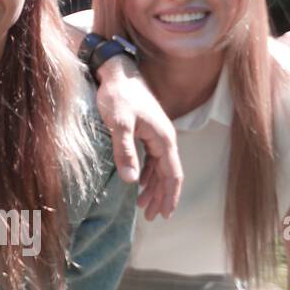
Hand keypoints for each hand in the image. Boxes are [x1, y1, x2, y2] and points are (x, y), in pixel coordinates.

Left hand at [94, 58, 182, 219]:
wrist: (116, 72)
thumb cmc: (118, 96)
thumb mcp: (119, 124)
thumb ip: (124, 151)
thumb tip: (132, 181)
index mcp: (163, 138)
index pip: (173, 174)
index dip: (170, 196)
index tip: (165, 214)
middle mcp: (164, 138)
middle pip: (167, 174)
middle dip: (160, 196)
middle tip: (150, 217)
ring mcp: (156, 134)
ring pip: (159, 167)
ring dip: (153, 187)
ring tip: (142, 206)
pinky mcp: (146, 131)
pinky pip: (151, 159)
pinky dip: (147, 174)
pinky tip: (138, 183)